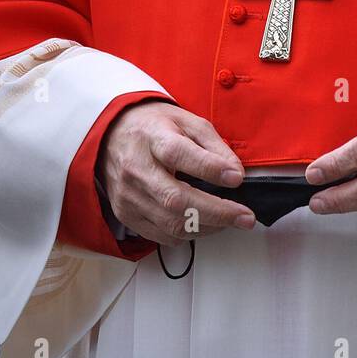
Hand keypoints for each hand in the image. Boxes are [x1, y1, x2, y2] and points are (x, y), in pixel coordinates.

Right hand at [97, 100, 255, 246]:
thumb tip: (235, 173)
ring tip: (229, 220)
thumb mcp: (187, 122)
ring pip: (171, 223)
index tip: (237, 178)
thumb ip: (214, 145)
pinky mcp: (126, 214)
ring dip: (207, 227)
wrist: (112, 135)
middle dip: (217, 212)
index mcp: (152, 138)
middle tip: (245, 217)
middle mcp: (136, 169)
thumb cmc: (154, 127)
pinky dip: (188, 234)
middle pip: (176, 199)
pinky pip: (161, 235)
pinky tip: (204, 224)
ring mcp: (128, 195)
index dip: (210, 169)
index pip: (178, 154)